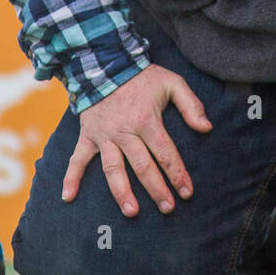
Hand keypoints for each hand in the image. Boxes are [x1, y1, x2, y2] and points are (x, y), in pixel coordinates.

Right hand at [62, 64, 211, 217]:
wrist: (106, 62)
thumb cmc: (142, 76)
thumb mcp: (172, 82)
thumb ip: (191, 104)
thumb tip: (207, 128)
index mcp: (146, 120)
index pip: (166, 153)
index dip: (178, 174)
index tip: (187, 193)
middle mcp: (125, 132)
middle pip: (143, 166)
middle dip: (156, 189)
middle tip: (168, 208)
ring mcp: (104, 136)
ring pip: (113, 169)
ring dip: (122, 192)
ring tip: (132, 212)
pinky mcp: (88, 135)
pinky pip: (78, 158)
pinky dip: (71, 177)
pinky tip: (68, 196)